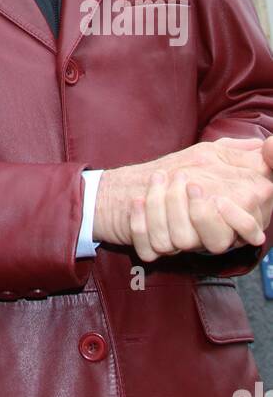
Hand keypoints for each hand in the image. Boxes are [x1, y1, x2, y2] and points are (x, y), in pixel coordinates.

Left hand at [95, 135, 272, 247]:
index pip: (247, 234)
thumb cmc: (189, 168)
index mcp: (228, 220)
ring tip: (160, 177)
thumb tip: (267, 146)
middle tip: (189, 182)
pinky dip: (141, 226)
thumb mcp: (218, 156)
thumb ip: (242, 154)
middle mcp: (205, 236)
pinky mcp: (151, 247)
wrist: (138, 182)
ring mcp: (178, 244)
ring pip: (177, 242)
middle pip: (213, 243)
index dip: (238, 221)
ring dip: (165, 208)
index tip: (221, 197)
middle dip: (200, 213)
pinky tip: (139, 200)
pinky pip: (148, 249)